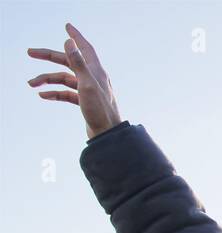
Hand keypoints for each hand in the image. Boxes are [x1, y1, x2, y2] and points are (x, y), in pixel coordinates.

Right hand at [28, 23, 121, 139]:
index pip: (85, 48)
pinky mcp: (84, 103)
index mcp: (96, 72)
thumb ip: (77, 62)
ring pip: (64, 79)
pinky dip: (55, 93)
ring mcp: (88, 91)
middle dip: (49, 57)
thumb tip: (68, 41)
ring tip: (31, 83)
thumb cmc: (100, 110)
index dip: (76, 37)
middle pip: (68, 62)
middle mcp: (93, 79)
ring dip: (47, 80)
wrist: (108, 135)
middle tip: (30, 52)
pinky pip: (66, 94)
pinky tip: (43, 95)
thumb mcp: (87, 84)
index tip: (67, 26)